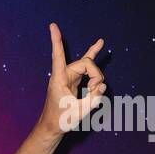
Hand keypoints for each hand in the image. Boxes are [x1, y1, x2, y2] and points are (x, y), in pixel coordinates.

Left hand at [38, 22, 105, 138]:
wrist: (52, 127)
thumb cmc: (60, 120)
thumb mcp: (78, 113)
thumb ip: (93, 99)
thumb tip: (102, 85)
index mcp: (59, 79)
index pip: (58, 56)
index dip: (56, 41)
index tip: (53, 26)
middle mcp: (64, 74)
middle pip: (86, 63)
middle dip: (96, 75)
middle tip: (96, 91)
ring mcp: (69, 75)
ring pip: (88, 66)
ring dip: (96, 76)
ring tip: (95, 88)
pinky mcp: (74, 79)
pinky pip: (86, 66)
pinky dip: (93, 56)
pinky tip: (100, 44)